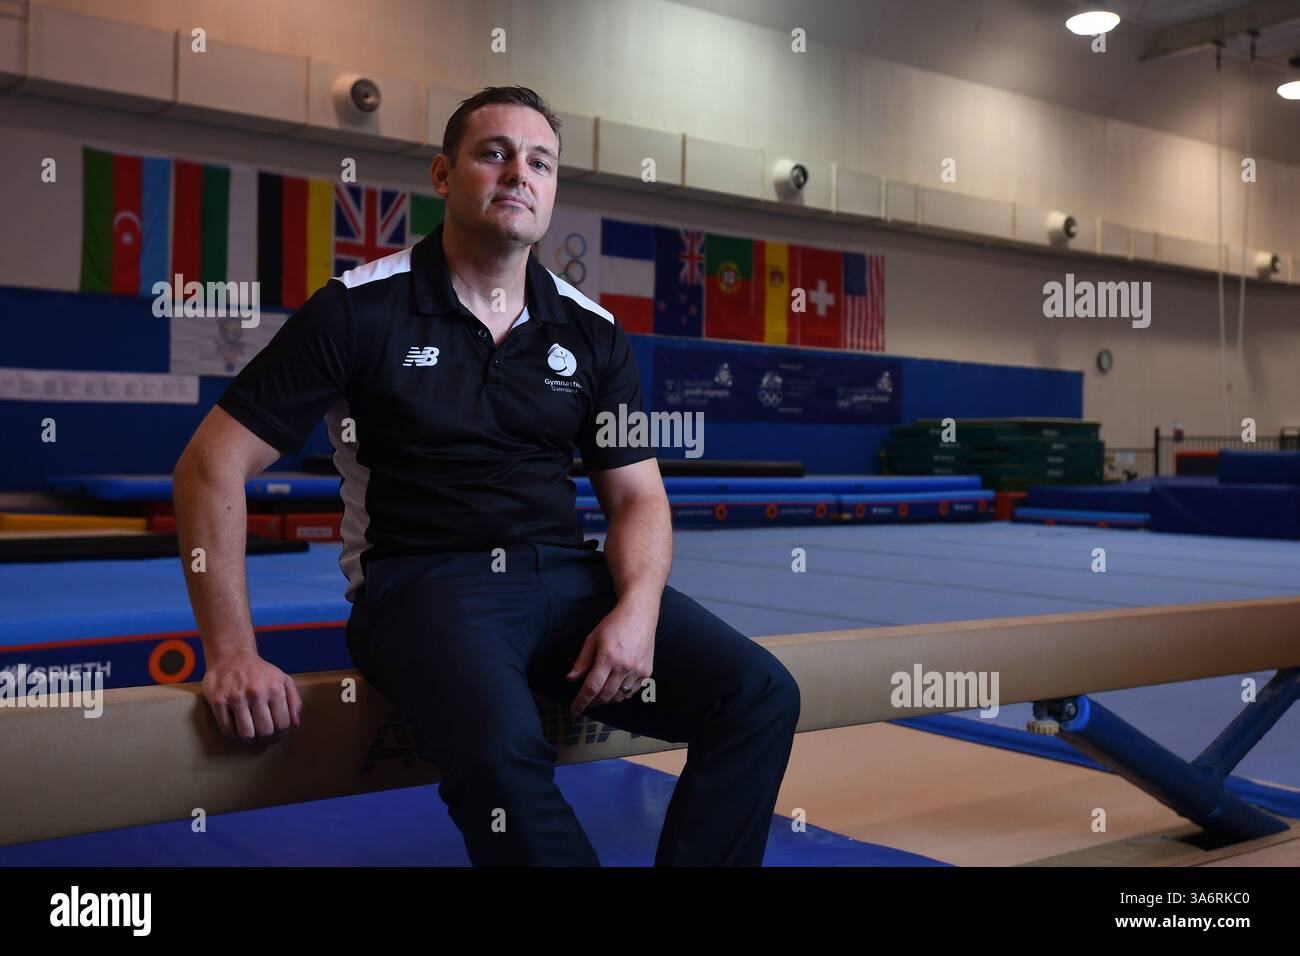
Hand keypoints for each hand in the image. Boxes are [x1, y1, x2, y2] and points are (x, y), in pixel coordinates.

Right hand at [201, 650, 301, 743]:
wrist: (232, 657)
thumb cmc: (260, 672)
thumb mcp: (284, 680)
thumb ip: (294, 701)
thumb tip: (295, 723)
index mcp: (275, 688)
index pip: (282, 724)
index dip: (280, 734)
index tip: (276, 735)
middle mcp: (256, 693)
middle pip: (265, 731)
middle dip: (265, 738)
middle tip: (263, 736)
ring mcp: (236, 697)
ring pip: (246, 733)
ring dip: (250, 739)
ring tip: (251, 734)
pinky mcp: (218, 701)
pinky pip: (227, 729)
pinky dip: (233, 734)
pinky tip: (237, 728)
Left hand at [565, 602, 655, 716]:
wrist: (639, 614)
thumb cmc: (614, 624)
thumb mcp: (592, 638)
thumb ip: (582, 661)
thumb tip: (571, 679)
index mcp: (608, 657)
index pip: (592, 687)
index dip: (581, 702)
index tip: (574, 710)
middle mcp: (625, 666)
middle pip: (605, 696)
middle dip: (593, 702)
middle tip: (586, 700)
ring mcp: (638, 670)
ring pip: (619, 697)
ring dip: (607, 699)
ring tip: (600, 692)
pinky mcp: (647, 672)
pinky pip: (632, 692)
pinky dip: (621, 694)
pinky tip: (615, 687)